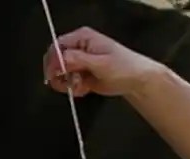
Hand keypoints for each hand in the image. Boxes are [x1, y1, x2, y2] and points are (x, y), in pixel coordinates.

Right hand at [42, 26, 160, 97]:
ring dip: (67, 83)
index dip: (53, 61)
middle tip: (68, 84)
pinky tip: (84, 89)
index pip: (58, 47)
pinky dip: (73, 88)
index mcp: (82, 38)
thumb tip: (59, 59)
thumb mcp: (100, 63)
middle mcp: (78, 48)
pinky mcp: (81, 74)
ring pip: (60, 73)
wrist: (136, 81)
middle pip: (56, 60)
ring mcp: (79, 62)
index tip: (54, 75)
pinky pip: (68, 82)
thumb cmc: (123, 67)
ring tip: (80, 87)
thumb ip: (78, 60)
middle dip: (59, 74)